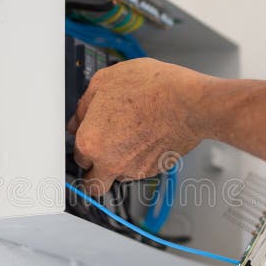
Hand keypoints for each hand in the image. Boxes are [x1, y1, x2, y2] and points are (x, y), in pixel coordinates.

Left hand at [66, 57, 213, 195]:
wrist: (189, 102)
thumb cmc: (151, 88)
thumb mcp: (105, 81)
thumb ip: (84, 105)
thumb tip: (78, 118)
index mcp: (91, 142)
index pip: (77, 156)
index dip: (83, 145)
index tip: (88, 140)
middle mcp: (110, 163)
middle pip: (93, 184)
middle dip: (93, 174)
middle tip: (99, 158)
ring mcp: (134, 170)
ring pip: (119, 177)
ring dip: (120, 164)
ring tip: (131, 137)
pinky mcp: (155, 170)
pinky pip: (141, 169)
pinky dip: (142, 158)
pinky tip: (148, 136)